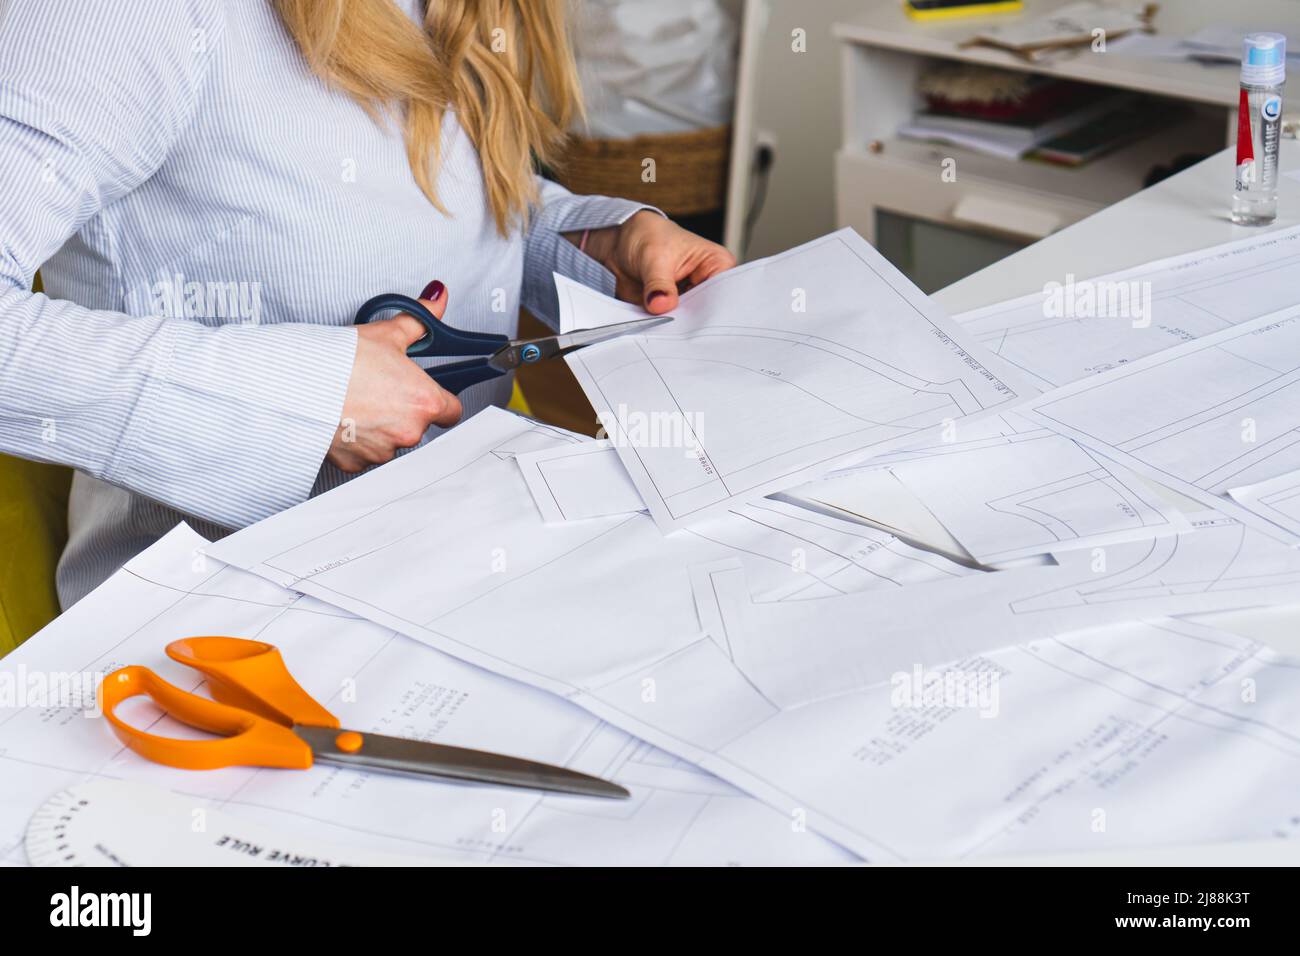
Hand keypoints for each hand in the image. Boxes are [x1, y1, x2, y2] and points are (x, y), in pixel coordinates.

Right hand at [327, 282, 462, 473]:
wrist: (297, 382)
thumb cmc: (340, 361)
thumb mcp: (386, 334)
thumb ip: (419, 321)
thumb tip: (436, 300)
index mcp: (424, 402)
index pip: (452, 411)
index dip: (440, 401)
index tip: (426, 393)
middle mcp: (408, 431)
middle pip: (418, 426)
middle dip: (402, 411)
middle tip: (380, 390)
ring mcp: (382, 451)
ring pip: (390, 441)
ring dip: (379, 426)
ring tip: (358, 401)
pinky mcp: (356, 463)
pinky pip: (364, 453)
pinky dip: (356, 439)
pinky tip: (344, 417)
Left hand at [577, 211, 735, 314]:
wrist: (620, 246)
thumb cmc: (646, 237)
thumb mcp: (653, 256)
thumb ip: (658, 283)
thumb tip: (660, 304)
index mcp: (717, 265)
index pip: (724, 293)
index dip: (711, 308)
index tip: (693, 318)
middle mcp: (707, 286)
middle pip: (709, 314)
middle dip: (691, 323)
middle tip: (673, 326)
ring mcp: (690, 301)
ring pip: (689, 324)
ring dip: (674, 328)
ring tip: (660, 325)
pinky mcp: (673, 313)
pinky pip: (671, 328)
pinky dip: (661, 330)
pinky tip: (653, 328)